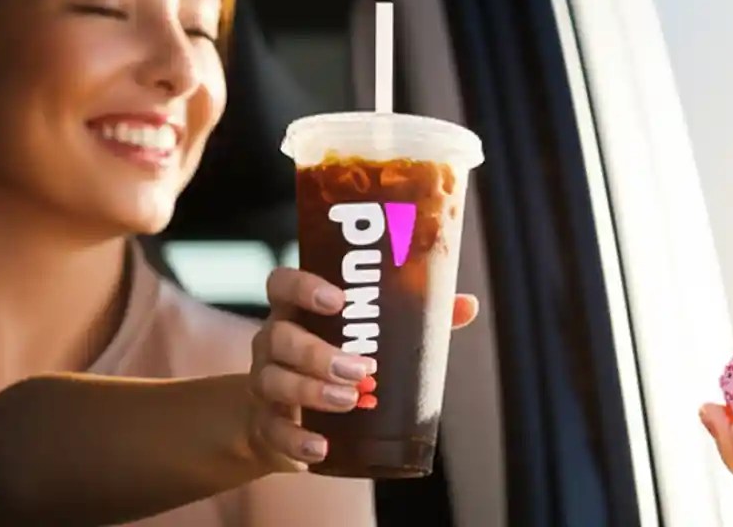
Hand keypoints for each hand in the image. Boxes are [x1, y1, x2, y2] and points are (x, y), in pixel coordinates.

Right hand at [248, 267, 479, 470]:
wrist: (282, 415)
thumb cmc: (335, 359)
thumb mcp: (368, 337)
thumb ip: (414, 319)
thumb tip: (468, 305)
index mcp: (297, 311)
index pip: (283, 284)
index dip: (303, 286)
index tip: (337, 298)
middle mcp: (273, 342)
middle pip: (282, 337)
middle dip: (320, 353)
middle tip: (362, 370)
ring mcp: (264, 382)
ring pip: (275, 381)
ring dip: (313, 392)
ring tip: (350, 401)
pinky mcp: (265, 424)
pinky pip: (273, 431)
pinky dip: (297, 440)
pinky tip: (321, 448)